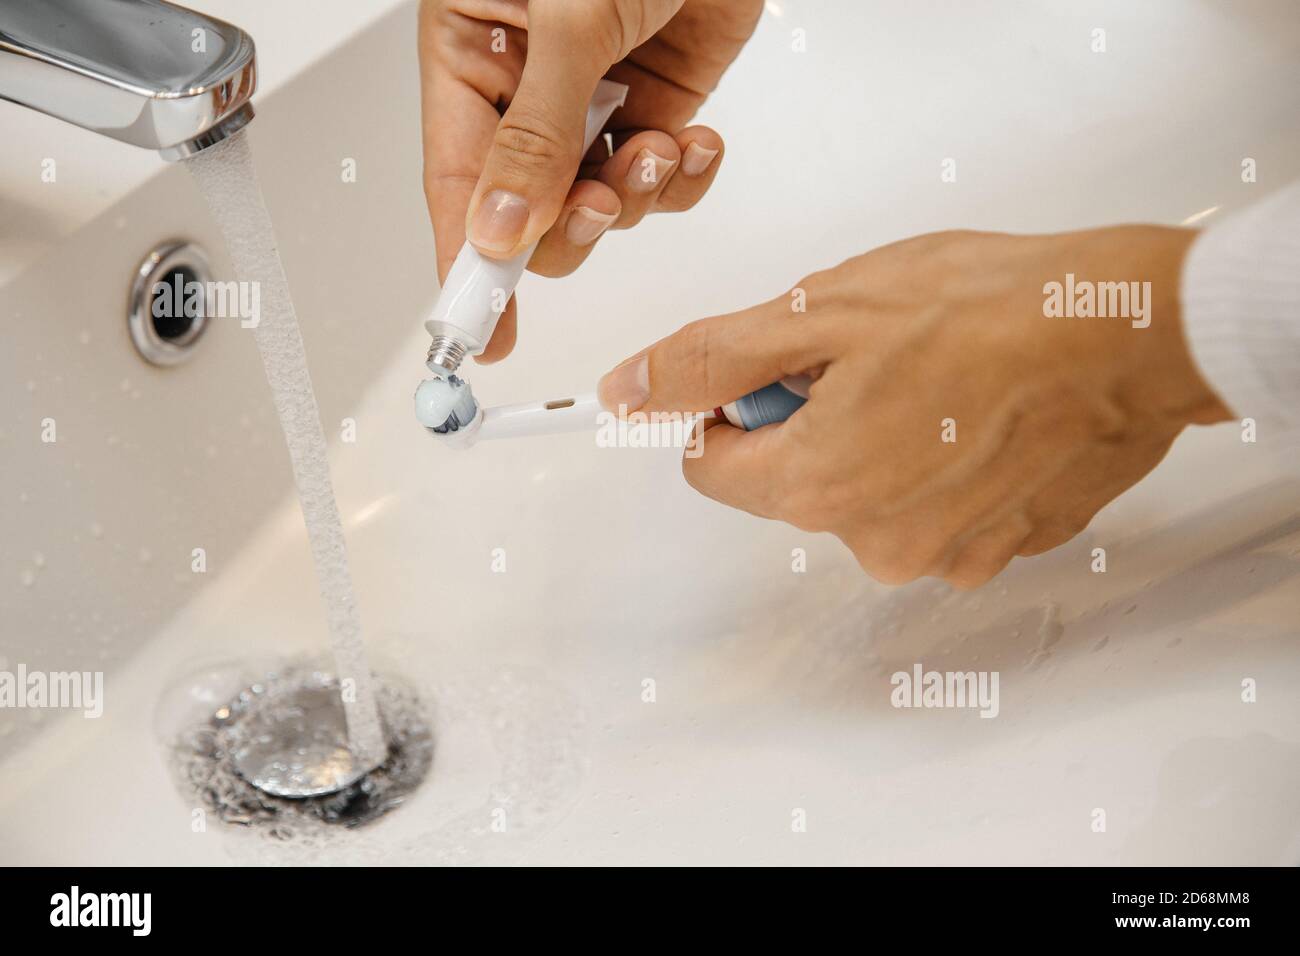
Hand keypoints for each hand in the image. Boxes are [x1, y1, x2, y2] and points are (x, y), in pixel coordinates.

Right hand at [418, 0, 762, 360]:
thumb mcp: (570, 16)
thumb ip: (536, 130)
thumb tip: (499, 226)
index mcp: (472, 50)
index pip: (457, 181)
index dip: (465, 263)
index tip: (474, 331)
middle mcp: (528, 85)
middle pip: (529, 213)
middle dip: (572, 224)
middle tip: (601, 204)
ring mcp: (597, 100)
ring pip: (600, 206)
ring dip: (637, 197)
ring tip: (660, 146)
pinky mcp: (660, 102)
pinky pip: (663, 178)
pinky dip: (686, 178)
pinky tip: (698, 142)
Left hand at [597, 228, 1232, 587]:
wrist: (1132, 330)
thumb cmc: (989, 308)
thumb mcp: (822, 310)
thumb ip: (710, 359)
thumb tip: (626, 391)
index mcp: (814, 488)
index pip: (709, 464)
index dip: (732, 405)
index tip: (779, 365)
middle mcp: (872, 543)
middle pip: (791, 480)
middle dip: (812, 419)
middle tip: (877, 358)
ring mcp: (945, 554)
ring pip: (866, 494)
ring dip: (880, 441)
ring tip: (942, 381)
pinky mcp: (1001, 547)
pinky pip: (935, 508)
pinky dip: (941, 467)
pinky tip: (981, 415)